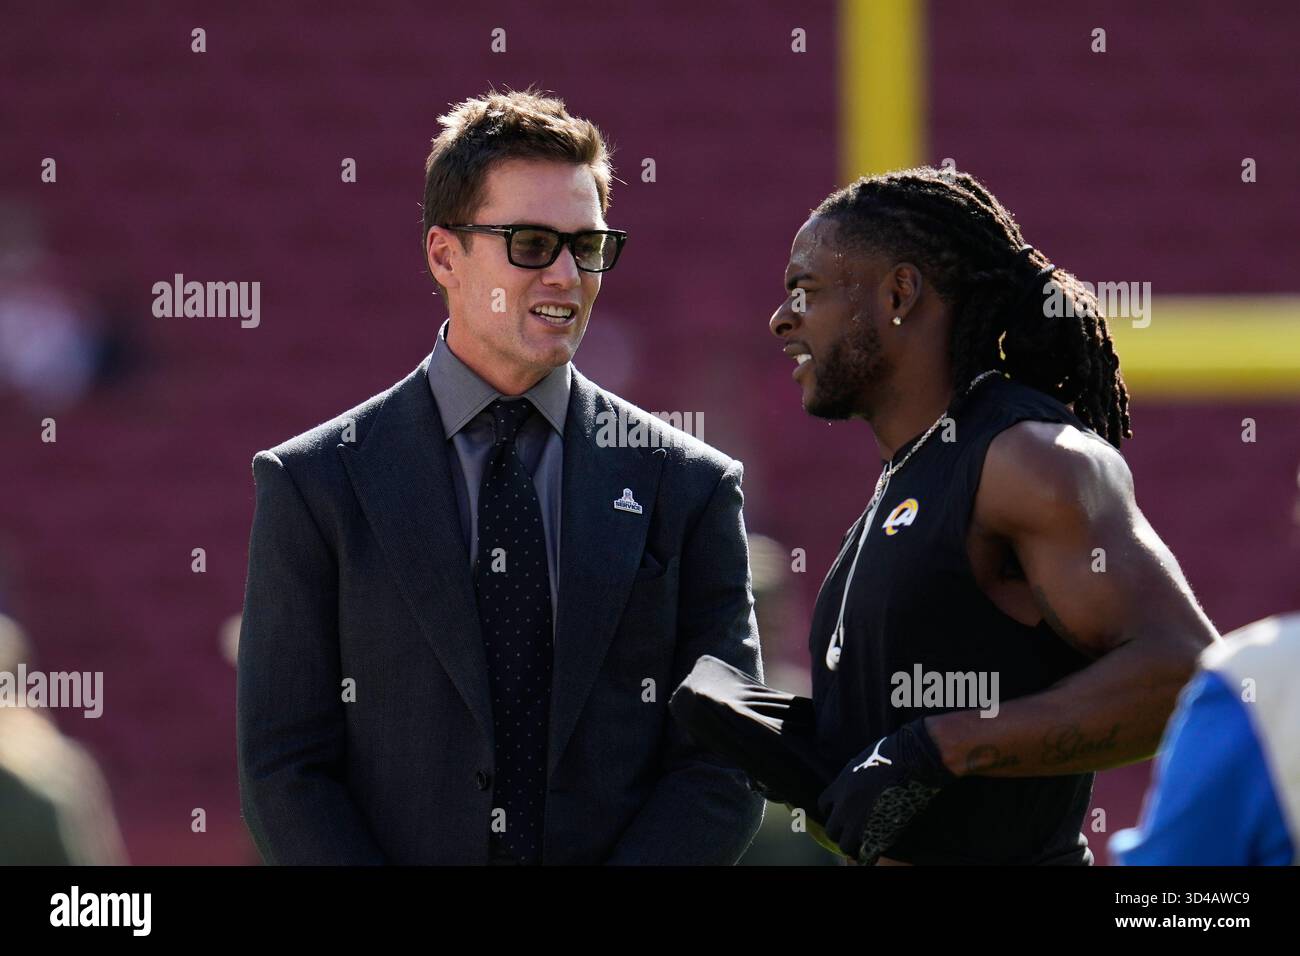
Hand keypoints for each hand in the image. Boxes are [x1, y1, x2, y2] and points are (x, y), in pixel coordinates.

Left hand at [817, 718, 955, 864]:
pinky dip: (868, 854)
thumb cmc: (889, 753)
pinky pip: (866, 852)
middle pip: (831, 829)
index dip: (831, 811)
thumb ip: (853, 774)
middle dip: (839, 832)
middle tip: (849, 832)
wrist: (909, 759)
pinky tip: (873, 852)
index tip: (839, 813)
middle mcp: (845, 805)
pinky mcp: (879, 829)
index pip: (823, 804)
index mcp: (840, 786)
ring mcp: (861, 819)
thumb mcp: (861, 760)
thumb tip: (853, 778)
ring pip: (845, 845)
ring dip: (851, 845)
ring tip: (860, 845)